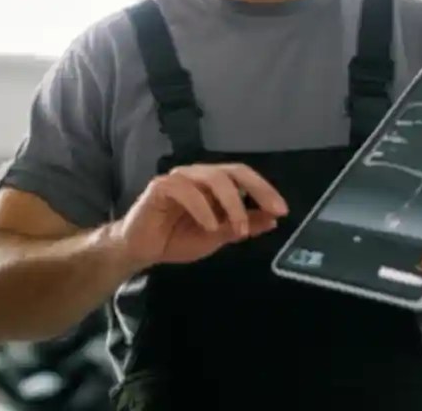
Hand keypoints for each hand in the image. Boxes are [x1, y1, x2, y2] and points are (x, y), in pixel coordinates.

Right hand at [110, 163, 288, 271]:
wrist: (140, 250)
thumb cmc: (176, 239)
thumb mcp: (217, 236)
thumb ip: (242, 226)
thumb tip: (272, 219)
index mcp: (212, 184)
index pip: (243, 177)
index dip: (264, 190)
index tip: (282, 210)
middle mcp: (198, 175)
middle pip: (232, 172)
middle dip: (257, 190)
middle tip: (272, 211)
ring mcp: (179, 178)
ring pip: (213, 178)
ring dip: (232, 204)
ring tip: (237, 229)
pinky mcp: (160, 187)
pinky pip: (186, 191)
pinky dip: (203, 209)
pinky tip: (211, 227)